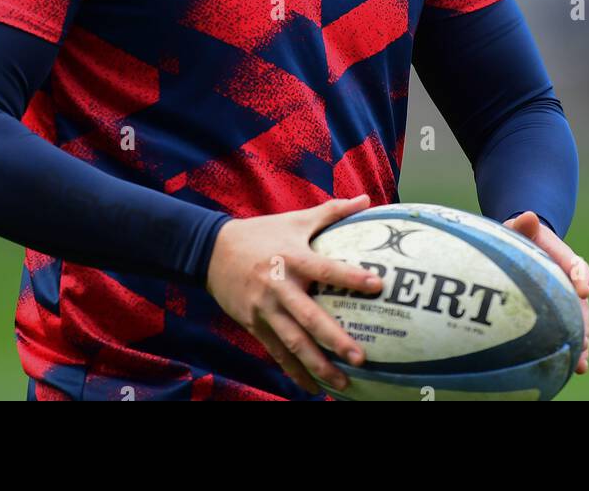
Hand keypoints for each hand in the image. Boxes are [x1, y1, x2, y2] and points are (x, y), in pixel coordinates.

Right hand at [205, 193, 384, 394]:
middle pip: (309, 317)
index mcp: (292, 258)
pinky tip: (313, 388)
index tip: (377, 285)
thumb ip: (332, 212)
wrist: (211, 251)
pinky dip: (294, 371)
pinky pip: (277, 352)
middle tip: (360, 357)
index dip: (351, 276)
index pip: (326, 268)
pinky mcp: (253, 325)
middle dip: (334, 339)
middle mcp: (279, 287)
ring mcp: (264, 309)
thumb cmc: (261, 233)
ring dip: (317, 365)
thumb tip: (366, 199)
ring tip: (342, 383)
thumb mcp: (295, 219)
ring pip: (293, 342)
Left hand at [503, 211, 588, 373]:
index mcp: (565, 260)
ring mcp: (566, 301)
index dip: (581, 277)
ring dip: (581, 342)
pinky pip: (566, 332)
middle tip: (585, 339)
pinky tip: (572, 368)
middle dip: (585, 322)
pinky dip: (570, 349)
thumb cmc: (521, 237)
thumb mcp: (520, 228)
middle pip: (583, 304)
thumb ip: (523, 225)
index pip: (578, 268)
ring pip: (578, 323)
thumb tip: (527, 216)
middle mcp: (571, 283)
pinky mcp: (557, 315)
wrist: (522, 247)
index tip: (584, 288)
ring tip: (582, 362)